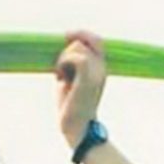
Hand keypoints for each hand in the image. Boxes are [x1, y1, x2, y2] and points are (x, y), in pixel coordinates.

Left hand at [55, 31, 106, 146]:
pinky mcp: (88, 78)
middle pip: (83, 40)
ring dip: (63, 59)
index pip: (96, 40)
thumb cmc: (71, 107)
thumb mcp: (70, 80)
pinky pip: (74, 57)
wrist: (78, 129)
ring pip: (76, 47)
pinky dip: (63, 63)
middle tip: (60, 67)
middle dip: (68, 48)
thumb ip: (70, 64)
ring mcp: (96, 72)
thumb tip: (63, 46)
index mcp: (100, 68)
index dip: (81, 34)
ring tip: (61, 77)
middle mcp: (102, 68)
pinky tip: (60, 77)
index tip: (66, 36)